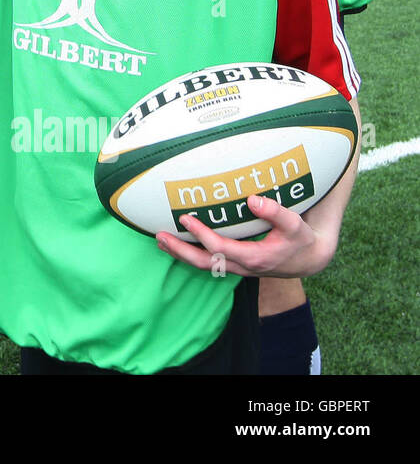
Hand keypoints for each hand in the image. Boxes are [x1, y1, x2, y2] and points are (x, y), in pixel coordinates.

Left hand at [156, 195, 333, 278]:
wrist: (307, 260)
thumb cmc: (300, 240)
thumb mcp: (294, 225)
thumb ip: (275, 212)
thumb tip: (252, 200)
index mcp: (255, 258)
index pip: (220, 249)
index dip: (201, 234)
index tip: (185, 218)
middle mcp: (242, 266)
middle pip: (205, 263)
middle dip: (180, 250)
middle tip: (159, 236)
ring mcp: (237, 267)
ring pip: (204, 265)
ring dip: (181, 253)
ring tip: (160, 240)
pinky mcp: (235, 264)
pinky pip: (208, 261)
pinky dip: (191, 253)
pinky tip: (177, 243)